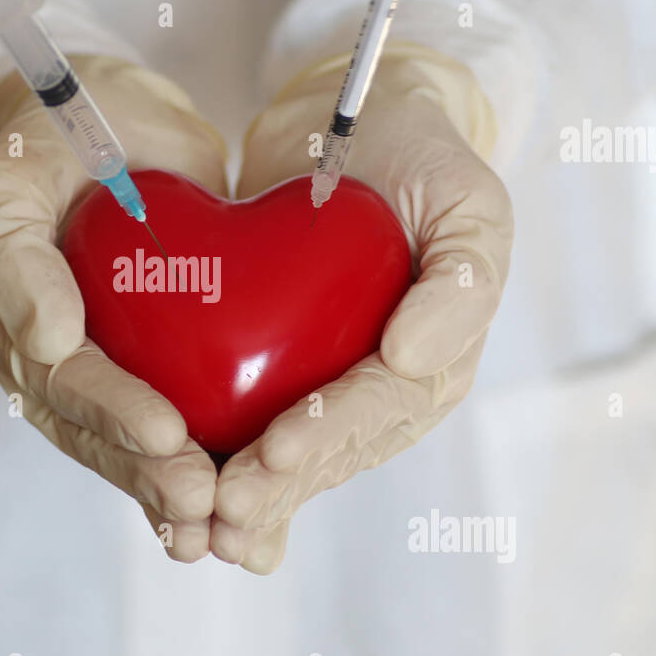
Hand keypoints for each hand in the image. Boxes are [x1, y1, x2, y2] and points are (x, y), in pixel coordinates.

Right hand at [0, 55, 228, 561]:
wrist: (101, 115)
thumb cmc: (50, 137)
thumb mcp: (13, 177)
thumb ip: (16, 256)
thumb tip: (47, 341)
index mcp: (20, 323)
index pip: (63, 380)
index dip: (113, 411)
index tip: (169, 434)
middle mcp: (60, 359)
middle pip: (100, 433)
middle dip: (152, 474)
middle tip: (205, 503)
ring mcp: (109, 366)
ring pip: (136, 446)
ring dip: (177, 491)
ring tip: (225, 530)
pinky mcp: (159, 362)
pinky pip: (179, 423)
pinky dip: (213, 466)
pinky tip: (250, 519)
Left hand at [211, 47, 513, 572]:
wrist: (353, 128)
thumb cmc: (418, 159)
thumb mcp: (463, 200)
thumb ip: (460, 278)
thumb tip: (413, 358)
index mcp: (437, 354)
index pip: (382, 403)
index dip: (331, 430)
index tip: (278, 449)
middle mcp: (388, 387)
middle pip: (334, 449)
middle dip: (280, 484)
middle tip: (225, 507)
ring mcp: (335, 388)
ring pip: (296, 459)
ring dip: (252, 496)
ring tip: (202, 527)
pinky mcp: (287, 378)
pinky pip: (259, 433)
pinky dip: (226, 469)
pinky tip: (191, 517)